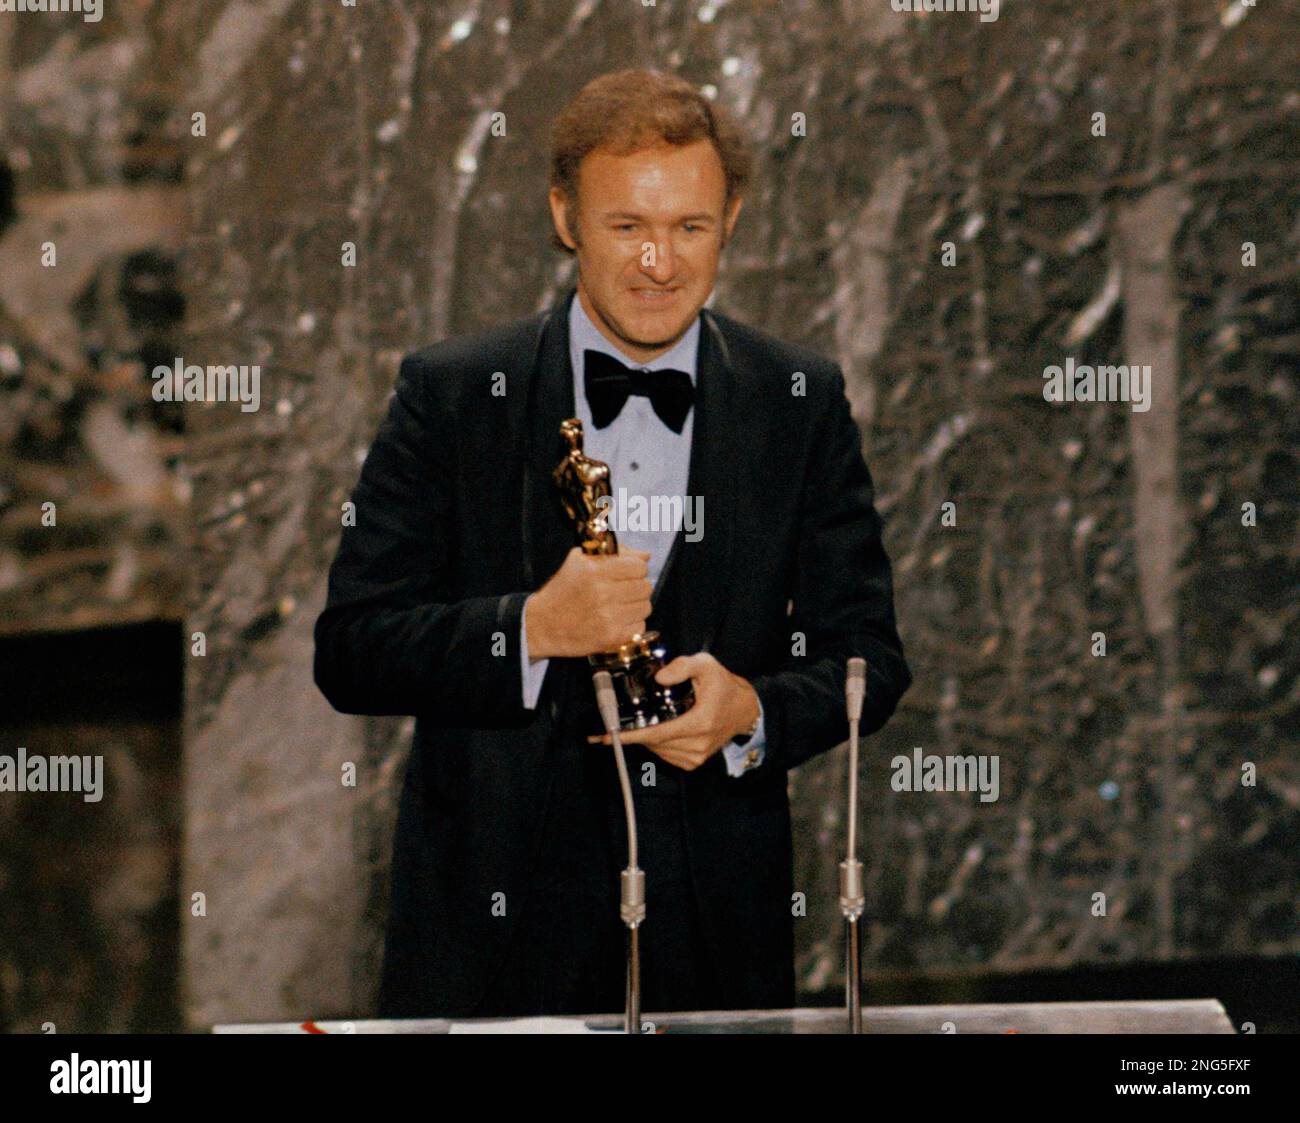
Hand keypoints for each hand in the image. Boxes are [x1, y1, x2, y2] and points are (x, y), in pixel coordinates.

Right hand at [526, 547, 652, 658]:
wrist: (542, 625)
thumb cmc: (563, 591)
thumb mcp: (580, 561)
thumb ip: (615, 553)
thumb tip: (646, 556)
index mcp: (594, 571)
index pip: (639, 566)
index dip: (636, 569)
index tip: (628, 573)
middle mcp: (603, 593)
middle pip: (645, 587)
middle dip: (637, 587)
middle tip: (623, 591)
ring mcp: (608, 617)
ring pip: (645, 607)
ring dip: (635, 607)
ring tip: (619, 607)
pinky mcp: (611, 637)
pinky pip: (640, 628)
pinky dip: (631, 625)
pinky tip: (617, 622)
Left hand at [587, 652, 760, 771]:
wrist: (743, 709)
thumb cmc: (723, 686)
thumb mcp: (706, 665)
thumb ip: (682, 666)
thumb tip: (659, 678)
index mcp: (699, 723)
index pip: (657, 733)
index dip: (630, 735)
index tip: (608, 736)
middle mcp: (698, 744)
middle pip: (653, 743)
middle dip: (631, 734)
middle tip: (612, 724)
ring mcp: (696, 756)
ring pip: (657, 751)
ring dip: (644, 739)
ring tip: (636, 724)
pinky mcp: (694, 762)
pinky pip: (665, 756)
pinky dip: (656, 745)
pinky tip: (656, 730)